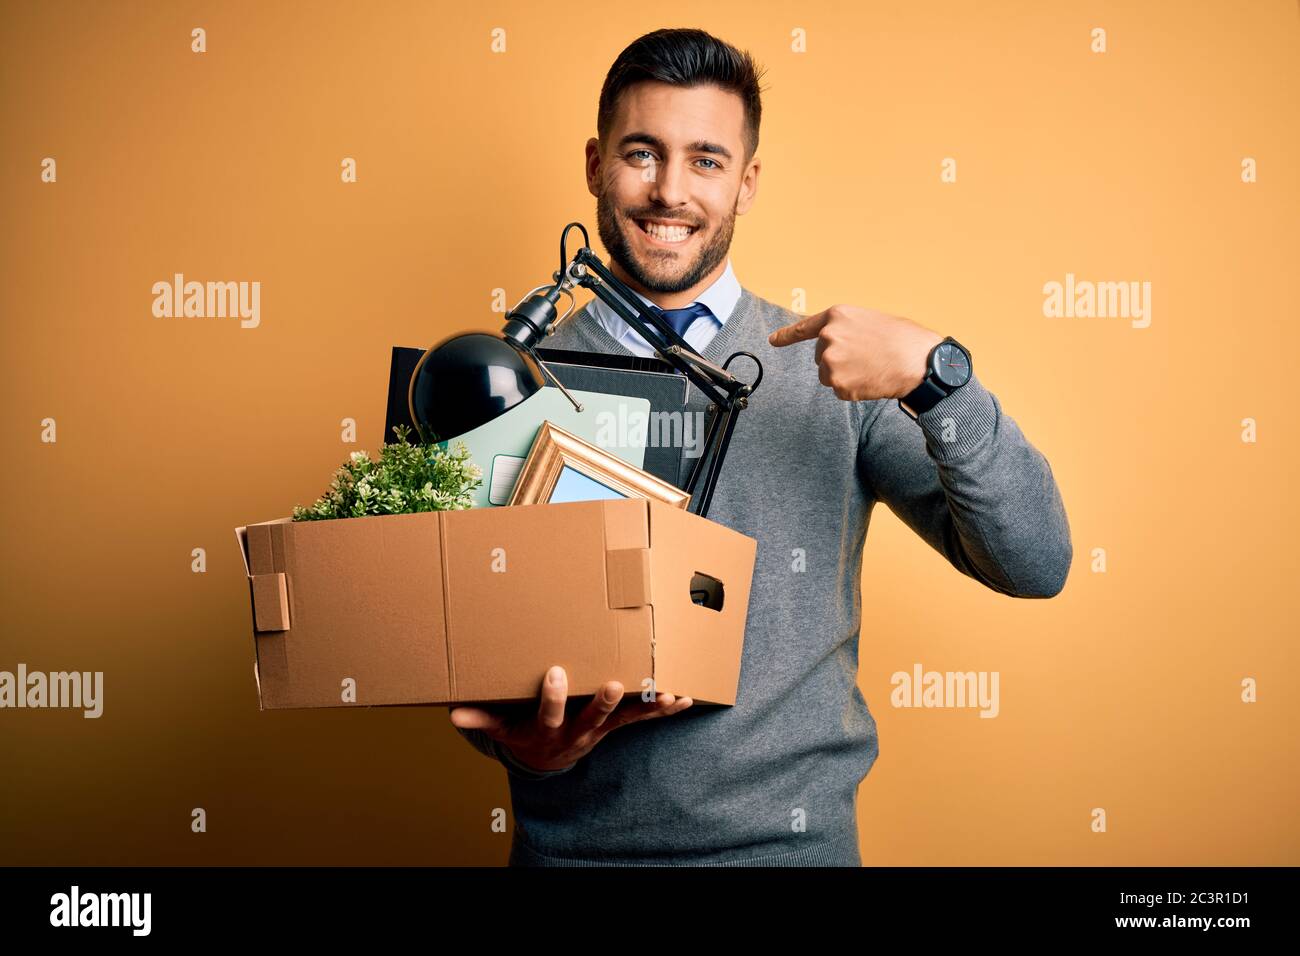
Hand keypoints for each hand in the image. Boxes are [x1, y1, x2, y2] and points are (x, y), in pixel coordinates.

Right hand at [448, 665, 693, 772]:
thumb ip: (482, 719)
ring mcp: (600, 730)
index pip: (549, 712)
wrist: (546, 761)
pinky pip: (642, 718)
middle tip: (614, 682)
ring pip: (625, 718)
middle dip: (603, 699)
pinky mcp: (615, 726)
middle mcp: (577, 731)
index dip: (553, 696)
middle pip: (593, 716)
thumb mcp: (501, 729)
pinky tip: (684, 699)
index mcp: (547, 728)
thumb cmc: (522, 734)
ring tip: (668, 694)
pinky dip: (663, 710)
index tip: (555, 672)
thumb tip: (454, 713)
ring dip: (647, 707)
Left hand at [768, 304, 943, 400]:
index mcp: (837, 316)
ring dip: (846, 376)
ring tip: (871, 368)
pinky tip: (872, 380)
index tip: (772, 340)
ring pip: (829, 376)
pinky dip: (855, 390)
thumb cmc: (903, 340)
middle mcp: (828, 337)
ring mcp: (831, 361)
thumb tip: (836, 344)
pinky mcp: (838, 384)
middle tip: (868, 357)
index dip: (787, 335)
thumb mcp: (870, 321)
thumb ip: (847, 330)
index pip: (804, 327)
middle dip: (840, 360)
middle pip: (821, 357)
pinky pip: (841, 391)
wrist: (919, 361)